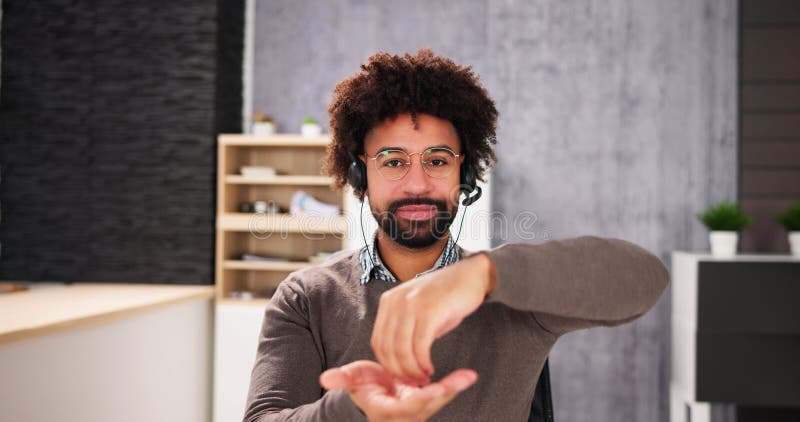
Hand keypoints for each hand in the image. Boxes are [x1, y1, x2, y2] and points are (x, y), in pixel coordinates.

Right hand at [320, 360, 477, 421]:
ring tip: (469, 376)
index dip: (421, 399)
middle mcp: (405, 415)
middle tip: (462, 380)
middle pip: (428, 405)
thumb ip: (342, 380)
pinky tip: (468, 375)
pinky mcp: (426, 401)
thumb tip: (325, 378)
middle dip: (446, 393)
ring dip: (454, 388)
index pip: (406, 407)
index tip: (435, 388)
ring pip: (438, 400)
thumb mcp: (352, 380)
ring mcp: (417, 410)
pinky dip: (454, 385)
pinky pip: (441, 394)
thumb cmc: (362, 387)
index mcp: (387, 411)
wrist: (372, 395)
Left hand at [371, 252, 496, 383]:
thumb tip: (399, 363)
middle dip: (400, 372)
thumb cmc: (446, 297)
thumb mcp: (417, 311)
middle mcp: (395, 302)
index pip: (377, 342)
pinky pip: (420, 346)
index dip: (388, 365)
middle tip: (414, 382)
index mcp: (389, 302)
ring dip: (412, 370)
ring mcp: (411, 305)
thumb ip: (404, 331)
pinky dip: (423, 363)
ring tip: (423, 378)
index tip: (402, 376)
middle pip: (387, 349)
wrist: (470, 275)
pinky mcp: (429, 310)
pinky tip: (430, 368)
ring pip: (402, 350)